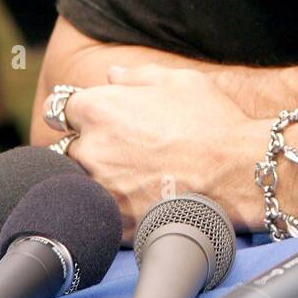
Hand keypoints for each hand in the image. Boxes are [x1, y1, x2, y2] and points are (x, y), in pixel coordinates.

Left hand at [63, 64, 261, 241]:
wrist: (239, 173)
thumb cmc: (212, 122)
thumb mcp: (179, 81)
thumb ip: (136, 75)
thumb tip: (111, 75)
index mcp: (99, 109)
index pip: (58, 110)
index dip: (77, 113)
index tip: (92, 119)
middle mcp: (91, 149)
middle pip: (67, 148)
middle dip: (87, 147)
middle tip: (120, 150)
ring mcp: (101, 189)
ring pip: (80, 184)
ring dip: (98, 179)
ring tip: (132, 177)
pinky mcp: (116, 222)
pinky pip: (102, 213)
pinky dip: (115, 208)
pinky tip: (140, 200)